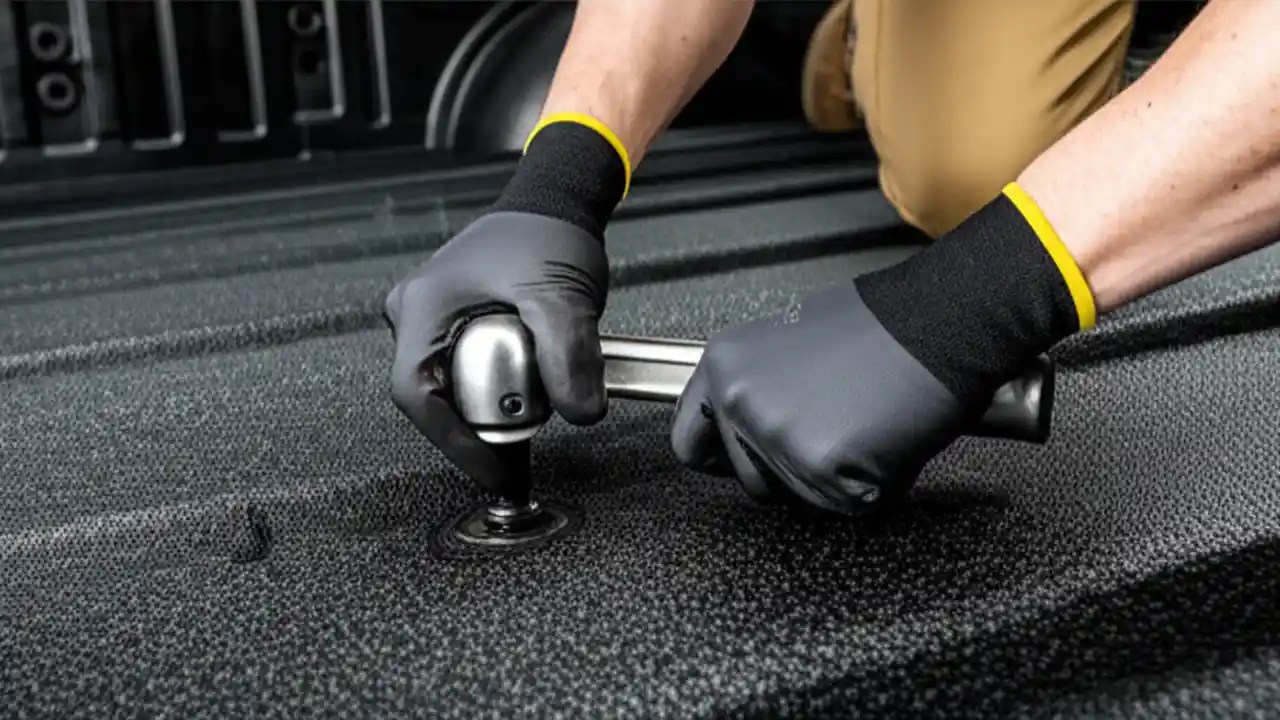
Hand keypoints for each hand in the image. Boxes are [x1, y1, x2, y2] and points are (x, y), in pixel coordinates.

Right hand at [384, 212, 608, 495]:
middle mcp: (415, 314)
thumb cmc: (546, 233)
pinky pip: (462, 372)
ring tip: (526, 435)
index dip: (453, 443)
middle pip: (431, 398)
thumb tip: (579, 412)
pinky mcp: (452, 323)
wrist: (554, 201)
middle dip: (476, 431)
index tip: (493, 471)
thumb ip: (570, 354)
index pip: (417, 396)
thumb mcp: (562, 297)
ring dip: (486, 413)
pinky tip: (525, 405)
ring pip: (448, 388)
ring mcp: (431, 319)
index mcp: (423, 308)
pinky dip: (492, 393)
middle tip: (519, 459)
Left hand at [670, 282, 969, 514]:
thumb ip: (758, 387)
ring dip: (833, 480)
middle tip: (835, 430)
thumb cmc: (884, 326)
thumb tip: (749, 423)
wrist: (942, 319)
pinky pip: (843, 505)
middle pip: (749, 482)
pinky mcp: (819, 464)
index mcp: (725, 365)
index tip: (742, 461)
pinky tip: (885, 437)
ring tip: (863, 424)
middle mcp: (740, 399)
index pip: (689, 441)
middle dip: (792, 473)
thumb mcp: (791, 341)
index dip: (722, 459)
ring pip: (798, 499)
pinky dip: (872, 485)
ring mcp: (776, 434)